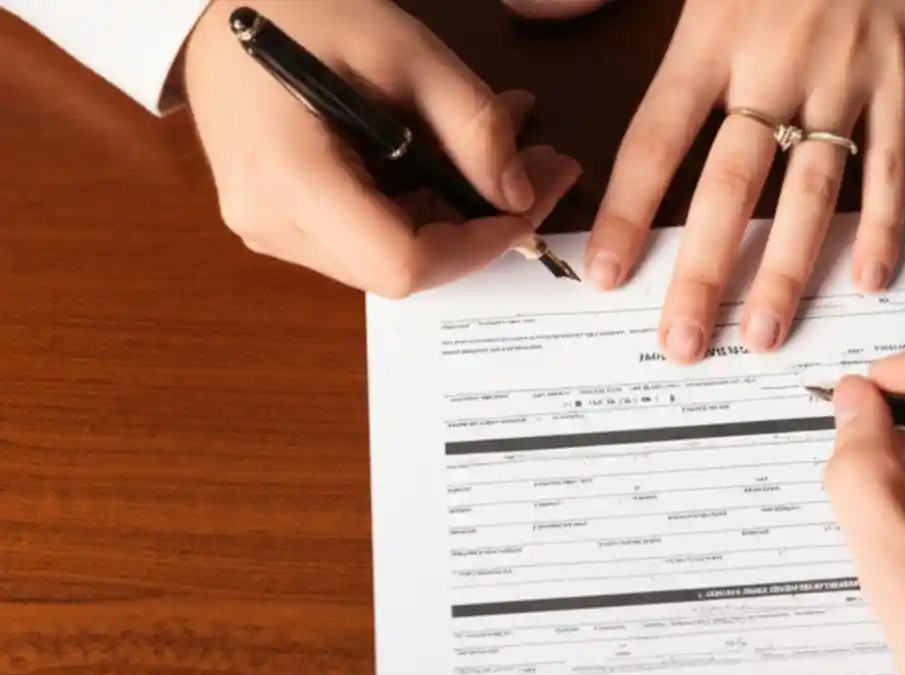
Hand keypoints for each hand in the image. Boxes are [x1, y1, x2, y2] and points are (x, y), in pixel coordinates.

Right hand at [184, 0, 580, 296]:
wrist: (218, 3)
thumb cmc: (303, 10)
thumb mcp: (405, 50)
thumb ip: (473, 126)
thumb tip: (519, 196)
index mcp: (287, 179)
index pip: (402, 264)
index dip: (477, 248)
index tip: (526, 204)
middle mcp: (270, 223)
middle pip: (400, 270)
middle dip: (478, 231)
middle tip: (538, 170)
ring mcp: (268, 230)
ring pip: (389, 258)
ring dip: (456, 215)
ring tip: (506, 149)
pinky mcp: (279, 223)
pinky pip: (366, 237)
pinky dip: (421, 204)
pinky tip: (450, 155)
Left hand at [584, 0, 904, 361]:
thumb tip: (526, 14)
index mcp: (710, 33)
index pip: (656, 141)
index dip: (630, 214)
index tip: (609, 276)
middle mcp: (773, 64)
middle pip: (730, 186)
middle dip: (703, 272)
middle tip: (681, 342)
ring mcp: (844, 74)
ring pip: (812, 187)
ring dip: (787, 268)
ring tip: (762, 333)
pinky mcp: (904, 73)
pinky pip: (895, 160)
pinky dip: (886, 220)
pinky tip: (867, 276)